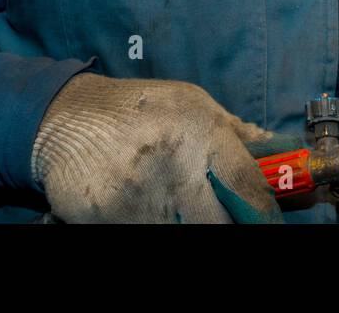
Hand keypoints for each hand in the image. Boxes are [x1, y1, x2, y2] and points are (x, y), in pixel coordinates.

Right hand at [31, 73, 299, 222]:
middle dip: (228, 225)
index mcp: (198, 131)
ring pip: (185, 233)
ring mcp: (139, 196)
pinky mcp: (110, 219)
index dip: (264, 213)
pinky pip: (148, 234)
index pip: (246, 185)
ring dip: (192, 226)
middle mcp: (171, 164)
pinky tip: (153, 211)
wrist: (63, 118)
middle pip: (219, 222)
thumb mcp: (191, 103)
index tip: (271, 224)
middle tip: (228, 219)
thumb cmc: (136, 108)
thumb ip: (232, 130)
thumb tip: (274, 151)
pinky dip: (157, 227)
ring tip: (186, 209)